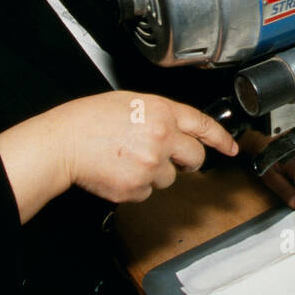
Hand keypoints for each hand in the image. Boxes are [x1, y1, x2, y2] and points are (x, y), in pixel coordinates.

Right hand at [0, 92, 238, 218]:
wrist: (63, 143)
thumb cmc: (89, 120)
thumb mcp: (131, 102)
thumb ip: (159, 115)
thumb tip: (177, 130)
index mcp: (161, 112)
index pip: (203, 125)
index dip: (221, 138)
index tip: (231, 147)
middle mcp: (162, 138)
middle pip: (195, 158)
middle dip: (186, 161)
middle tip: (164, 156)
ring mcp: (151, 165)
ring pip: (169, 178)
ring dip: (154, 173)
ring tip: (126, 159)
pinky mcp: (138, 188)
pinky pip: (148, 192)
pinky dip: (136, 186)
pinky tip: (118, 171)